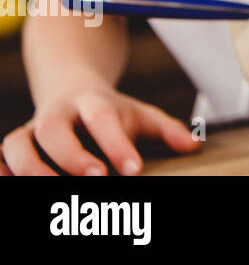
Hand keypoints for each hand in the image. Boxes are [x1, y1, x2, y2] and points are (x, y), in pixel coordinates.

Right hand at [2, 83, 200, 175]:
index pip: (104, 119)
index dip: (117, 144)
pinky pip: (0, 158)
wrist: (70, 90)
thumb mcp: (141, 115)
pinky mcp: (13, 145)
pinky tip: (11, 186)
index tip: (134, 170)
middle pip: (54, 128)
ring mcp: (30, 129)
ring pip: (18, 144)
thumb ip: (167, 130)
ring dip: (31, 168)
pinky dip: (3, 173)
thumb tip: (194, 145)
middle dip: (71, 155)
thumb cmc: (111, 112)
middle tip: (96, 179)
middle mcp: (57, 113)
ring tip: (52, 192)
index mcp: (92, 103)